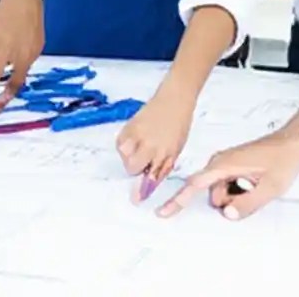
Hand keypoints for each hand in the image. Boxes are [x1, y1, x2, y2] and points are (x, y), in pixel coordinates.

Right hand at [116, 84, 195, 201]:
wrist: (174, 100)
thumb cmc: (178, 125)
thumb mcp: (175, 150)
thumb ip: (162, 167)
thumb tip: (148, 183)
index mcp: (165, 153)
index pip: (150, 177)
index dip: (142, 188)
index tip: (136, 198)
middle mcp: (151, 145)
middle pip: (132, 168)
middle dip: (135, 168)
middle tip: (142, 160)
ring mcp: (139, 134)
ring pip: (124, 156)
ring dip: (129, 156)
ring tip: (138, 147)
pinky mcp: (130, 125)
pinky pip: (120, 143)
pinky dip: (124, 145)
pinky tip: (133, 140)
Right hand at [156, 129, 298, 219]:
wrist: (292, 142)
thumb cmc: (282, 160)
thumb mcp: (269, 188)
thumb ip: (247, 204)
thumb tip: (227, 214)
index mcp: (224, 165)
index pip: (194, 185)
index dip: (178, 201)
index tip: (163, 212)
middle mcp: (220, 162)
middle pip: (213, 195)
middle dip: (230, 202)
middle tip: (255, 191)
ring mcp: (225, 164)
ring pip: (221, 192)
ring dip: (236, 196)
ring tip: (257, 184)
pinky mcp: (231, 166)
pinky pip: (227, 186)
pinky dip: (238, 190)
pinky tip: (255, 182)